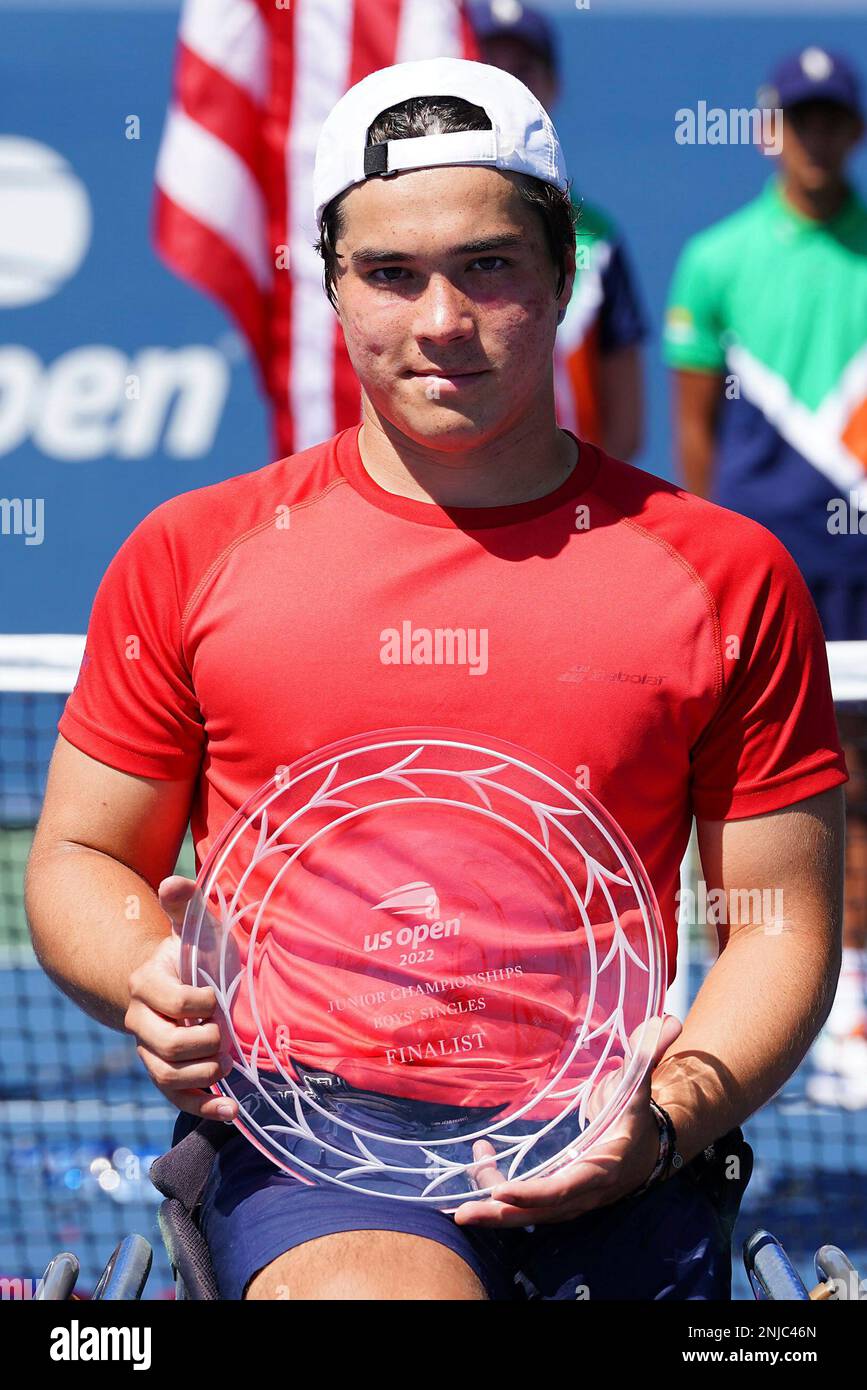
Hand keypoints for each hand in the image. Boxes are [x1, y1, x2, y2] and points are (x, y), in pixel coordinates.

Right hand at [124, 875, 238, 1121]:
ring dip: (204, 1077)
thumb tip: (172, 881)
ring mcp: (151, 1050)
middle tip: (226, 1033)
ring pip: (168, 1077)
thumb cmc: (195, 952)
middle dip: (204, 1044)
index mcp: (146, 982)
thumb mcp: (196, 927)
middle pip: (168, 1047)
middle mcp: (142, 1021)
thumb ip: (185, 906)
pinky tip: (231, 1112)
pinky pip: (176, 1098)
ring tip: (227, 1065)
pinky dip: (204, 1109)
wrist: (183, 981)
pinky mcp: (166, 1073)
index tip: (219, 995)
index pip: (170, 1001)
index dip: (199, 1003)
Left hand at [453, 1013, 682, 1229]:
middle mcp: (584, 1192)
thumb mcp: (639, 1087)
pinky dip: (498, 1190)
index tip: (504, 1192)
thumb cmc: (636, 1116)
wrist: (649, 1149)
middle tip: (463, 1214)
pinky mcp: (557, 1197)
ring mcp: (569, 1199)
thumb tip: (666, 1021)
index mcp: (602, 1169)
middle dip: (501, 1214)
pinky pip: (525, 1202)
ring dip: (492, 1207)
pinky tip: (479, 1159)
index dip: (536, 1193)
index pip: (566, 1188)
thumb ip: (646, 1056)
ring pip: (529, 1213)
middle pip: (540, 1211)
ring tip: (459, 1200)